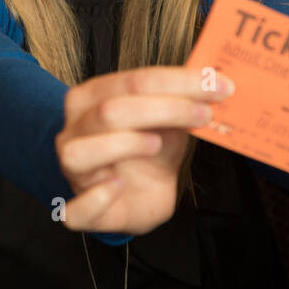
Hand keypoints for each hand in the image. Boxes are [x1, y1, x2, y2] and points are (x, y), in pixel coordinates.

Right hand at [54, 66, 232, 233]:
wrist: (140, 195)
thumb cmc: (150, 151)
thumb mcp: (168, 120)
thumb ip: (182, 98)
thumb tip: (214, 79)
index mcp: (92, 97)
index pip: (133, 80)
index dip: (178, 82)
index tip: (217, 86)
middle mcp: (74, 129)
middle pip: (112, 111)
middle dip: (165, 109)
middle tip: (205, 114)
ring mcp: (71, 170)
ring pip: (83, 152)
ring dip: (126, 145)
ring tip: (157, 144)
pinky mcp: (78, 210)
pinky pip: (76, 208)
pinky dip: (97, 198)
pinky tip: (118, 187)